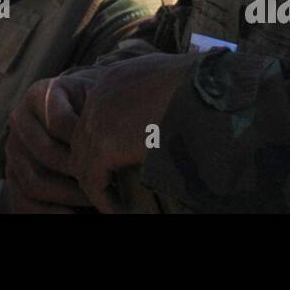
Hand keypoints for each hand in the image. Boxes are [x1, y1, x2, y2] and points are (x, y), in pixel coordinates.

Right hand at [3, 68, 102, 212]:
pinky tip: (74, 214)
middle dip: (79, 170)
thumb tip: (113, 138)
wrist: (77, 113)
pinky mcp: (12, 174)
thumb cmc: (92, 106)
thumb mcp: (95, 95)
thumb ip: (98, 107)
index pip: (59, 122)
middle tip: (106, 180)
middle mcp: (19, 119)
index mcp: (38, 94)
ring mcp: (12, 148)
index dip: (87, 141)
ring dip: (68, 195)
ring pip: (34, 181)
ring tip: (95, 198)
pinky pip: (22, 202)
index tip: (113, 154)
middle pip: (46, 152)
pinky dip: (49, 213)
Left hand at [66, 52, 198, 212]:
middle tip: (113, 190)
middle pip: (82, 141)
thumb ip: (146, 93)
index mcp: (111, 80)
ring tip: (117, 204)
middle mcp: (98, 96)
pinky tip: (119, 211)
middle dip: (95, 167)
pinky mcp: (105, 145)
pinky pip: (93, 181)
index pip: (92, 119)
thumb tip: (151, 116)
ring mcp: (97, 119)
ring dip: (98, 186)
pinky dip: (104, 200)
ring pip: (82, 163)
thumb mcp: (163, 78)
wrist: (207, 86)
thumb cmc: (198, 83)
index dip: (101, 147)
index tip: (117, 168)